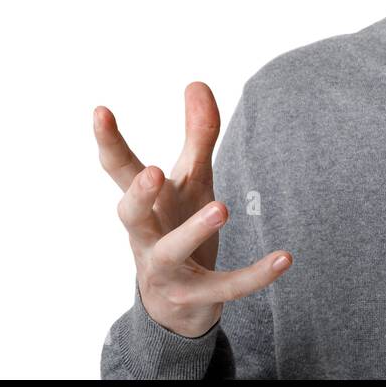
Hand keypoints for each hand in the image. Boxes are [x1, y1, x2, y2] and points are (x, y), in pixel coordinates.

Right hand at [95, 82, 291, 337]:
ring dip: (193, 231)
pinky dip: (255, 275)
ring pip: (171, 252)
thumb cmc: (178, 227)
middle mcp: (146, 236)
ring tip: (222, 207)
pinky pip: (225, 287)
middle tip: (154, 171)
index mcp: (146, 204)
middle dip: (139, 194)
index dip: (109, 141)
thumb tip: (196, 82)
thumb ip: (197, 135)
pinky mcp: (196, 296)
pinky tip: (285, 258)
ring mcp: (167, 270)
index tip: (100, 110)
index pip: (120, 170)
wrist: (177, 305)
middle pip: (131, 214)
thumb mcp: (192, 180)